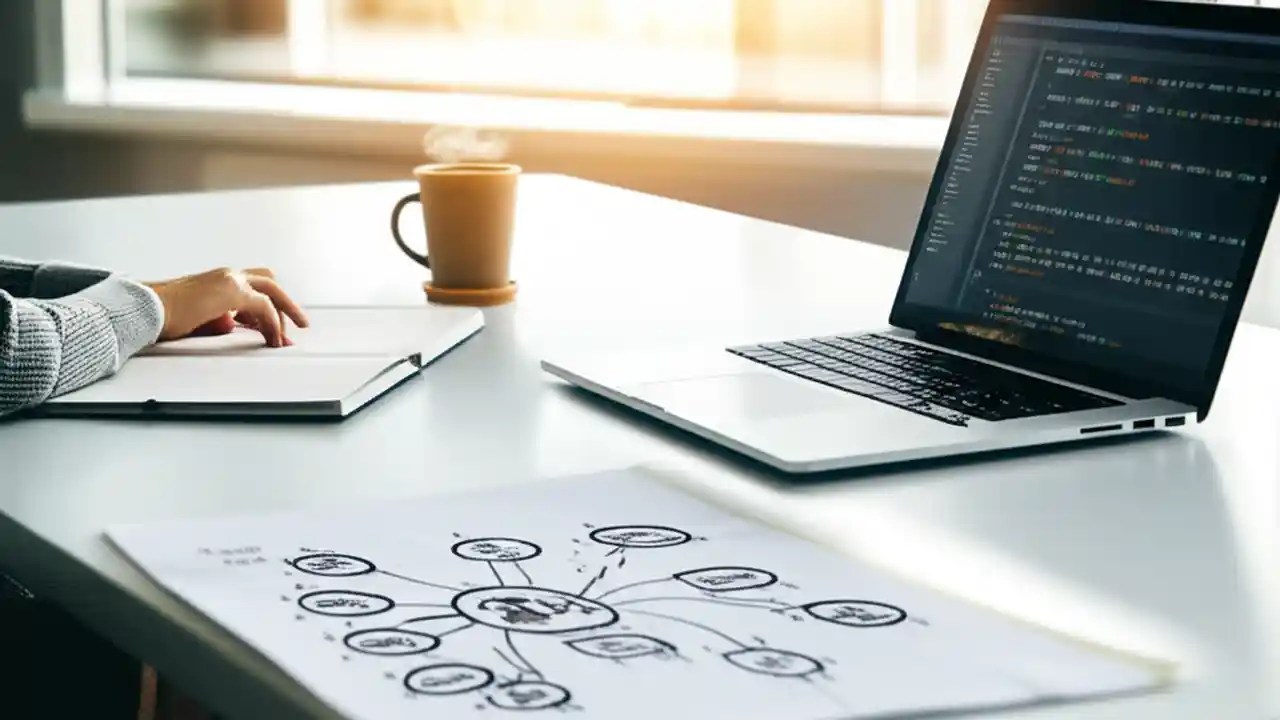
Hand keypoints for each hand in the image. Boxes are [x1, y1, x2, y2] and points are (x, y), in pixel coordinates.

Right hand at [145, 267, 308, 346]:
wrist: (146, 309)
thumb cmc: (163, 315)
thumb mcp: (198, 317)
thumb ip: (219, 318)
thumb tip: (232, 324)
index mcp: (217, 279)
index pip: (252, 287)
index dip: (267, 307)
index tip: (273, 327)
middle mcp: (226, 274)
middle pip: (269, 282)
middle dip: (285, 304)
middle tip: (298, 324)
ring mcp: (230, 279)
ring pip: (271, 291)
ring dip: (283, 315)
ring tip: (286, 338)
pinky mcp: (232, 290)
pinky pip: (265, 306)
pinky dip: (273, 323)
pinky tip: (273, 338)